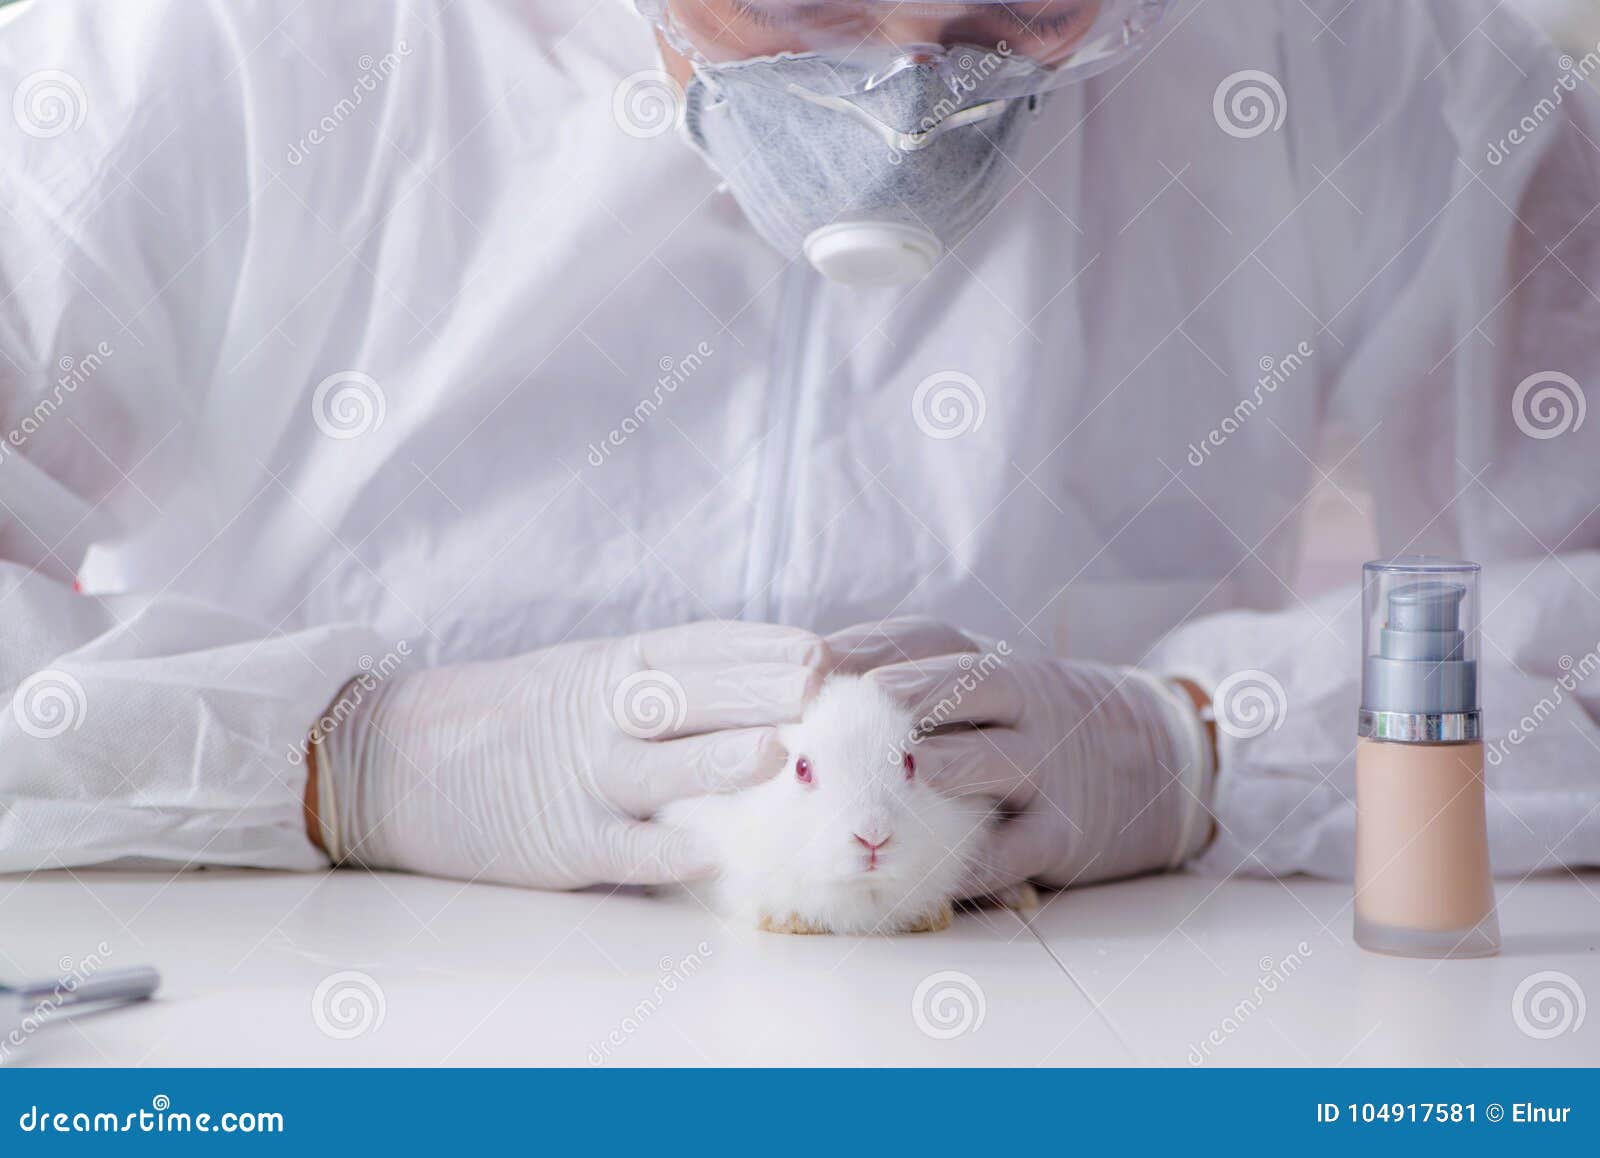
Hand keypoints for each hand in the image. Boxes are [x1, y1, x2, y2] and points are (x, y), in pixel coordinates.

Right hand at [315, 622, 824, 888]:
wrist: (394, 760)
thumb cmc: (512, 718)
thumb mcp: (581, 679)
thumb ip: (656, 684)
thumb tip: (759, 689)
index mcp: (608, 666)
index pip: (695, 647)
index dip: (757, 646)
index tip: (816, 648)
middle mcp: (598, 715)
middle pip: (685, 697)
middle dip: (755, 690)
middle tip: (820, 686)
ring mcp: (579, 778)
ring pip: (658, 767)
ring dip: (718, 761)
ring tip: (776, 752)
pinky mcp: (560, 842)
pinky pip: (621, 848)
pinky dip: (664, 849)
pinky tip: (710, 851)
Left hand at [827, 618, 1211, 894]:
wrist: (1150, 760)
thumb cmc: (1022, 727)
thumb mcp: (979, 689)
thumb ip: (906, 686)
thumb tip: (798, 697)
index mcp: (986, 663)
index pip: (925, 638)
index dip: (865, 647)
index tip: (806, 663)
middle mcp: (1023, 706)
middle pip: (973, 682)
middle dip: (912, 688)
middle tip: (854, 698)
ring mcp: (1047, 768)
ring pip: (1001, 758)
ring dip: (951, 764)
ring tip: (907, 769)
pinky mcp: (1062, 834)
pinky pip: (1014, 850)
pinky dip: (972, 862)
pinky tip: (923, 870)